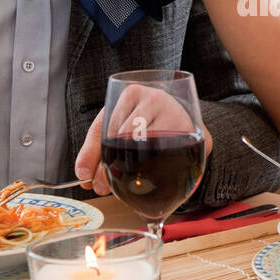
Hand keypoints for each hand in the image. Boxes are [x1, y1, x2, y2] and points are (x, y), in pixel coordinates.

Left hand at [74, 84, 212, 195]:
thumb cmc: (144, 119)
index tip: (88, 178)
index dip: (96, 158)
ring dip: (136, 172)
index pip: (109, 128)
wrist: (180, 114)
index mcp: (133, 93)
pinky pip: (175, 159)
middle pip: (128, 140)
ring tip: (126, 183)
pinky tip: (152, 177)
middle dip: (112, 169)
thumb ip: (94, 147)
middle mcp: (157, 99)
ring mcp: (179, 115)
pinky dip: (160, 172)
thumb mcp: (114, 124)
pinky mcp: (197, 135)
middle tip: (104, 187)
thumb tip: (83, 174)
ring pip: (151, 149)